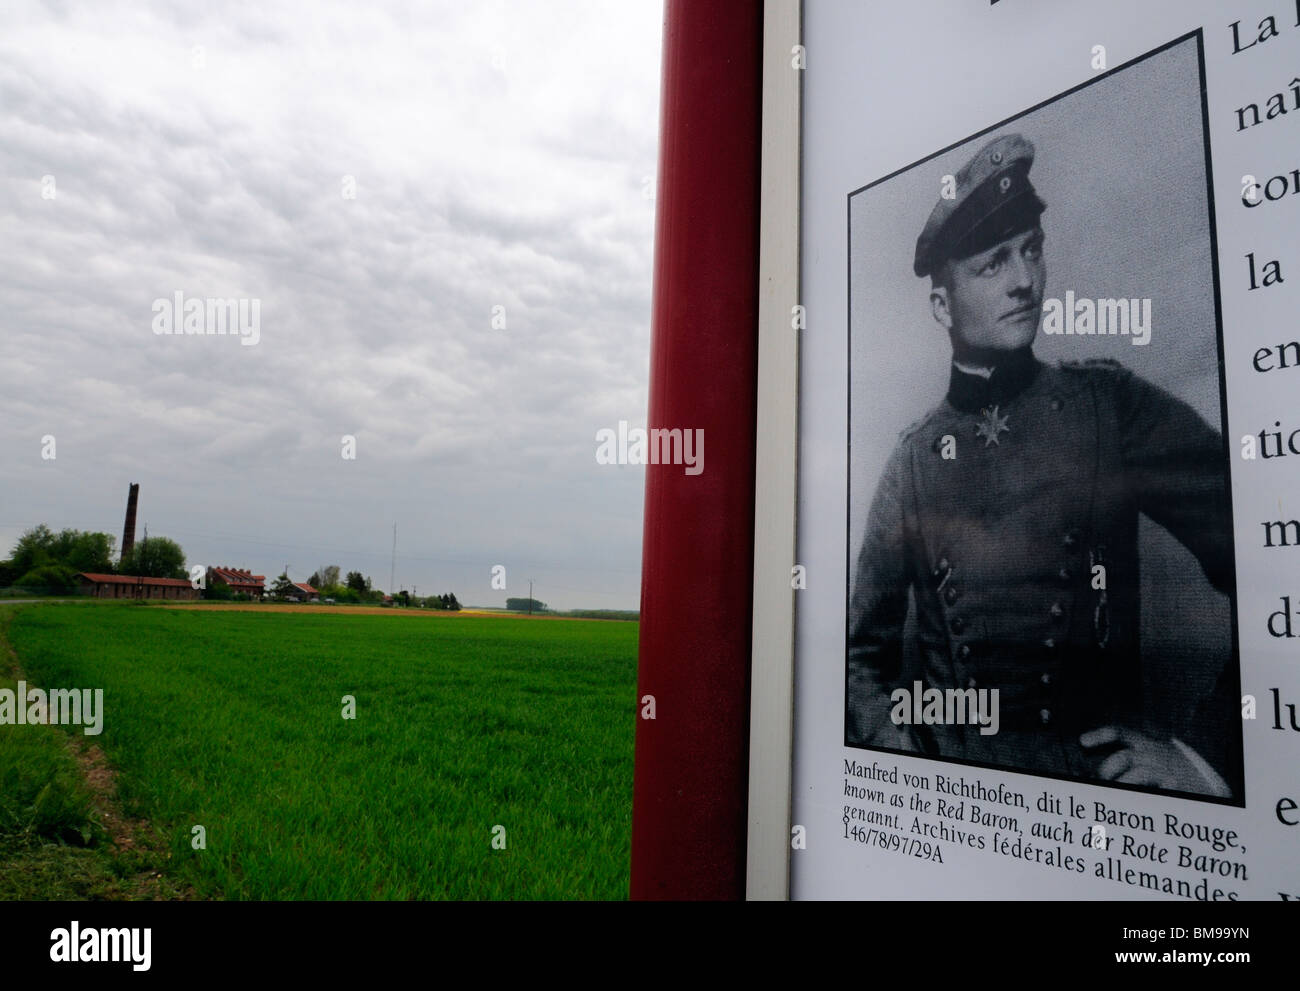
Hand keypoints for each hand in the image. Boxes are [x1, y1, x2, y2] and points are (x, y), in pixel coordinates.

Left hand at [1079, 725, 1207, 791]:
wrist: (1208, 784)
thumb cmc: (1170, 772)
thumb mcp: (1149, 758)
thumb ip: (1124, 761)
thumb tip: (1089, 773)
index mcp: (1146, 744)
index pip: (1121, 732)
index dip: (1101, 735)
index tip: (1083, 742)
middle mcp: (1155, 754)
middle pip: (1123, 757)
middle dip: (1106, 771)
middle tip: (1100, 783)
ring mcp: (1167, 771)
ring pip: (1137, 774)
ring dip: (1122, 785)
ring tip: (1116, 796)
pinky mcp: (1176, 788)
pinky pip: (1155, 792)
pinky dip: (1143, 797)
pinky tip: (1138, 803)